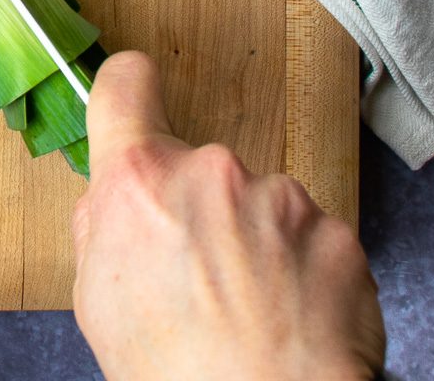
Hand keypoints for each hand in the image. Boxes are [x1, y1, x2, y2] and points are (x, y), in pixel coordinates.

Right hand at [72, 52, 384, 380]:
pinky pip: (314, 239)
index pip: (126, 82)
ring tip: (252, 313)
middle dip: (202, 210)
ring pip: (262, 205)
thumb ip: (103, 226)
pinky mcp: (338, 235)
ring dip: (257, 244)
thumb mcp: (96, 299)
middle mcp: (212, 170)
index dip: (128, 88)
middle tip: (202, 279)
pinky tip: (292, 322)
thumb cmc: (174, 375)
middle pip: (200, 166)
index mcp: (139, 178)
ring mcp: (281, 199)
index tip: (136, 95)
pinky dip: (306, 274)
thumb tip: (117, 200)